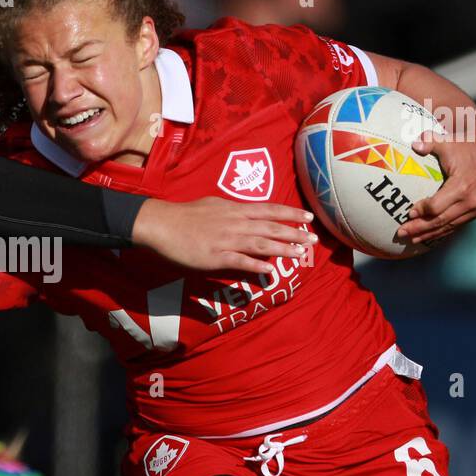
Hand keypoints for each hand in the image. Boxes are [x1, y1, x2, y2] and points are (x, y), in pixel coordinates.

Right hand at [133, 197, 317, 273]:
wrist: (162, 224)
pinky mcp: (215, 257)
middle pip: (270, 228)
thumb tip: (246, 211)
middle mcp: (235, 223)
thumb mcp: (213, 203)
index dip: (291, 213)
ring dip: (282, 250)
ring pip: (261, 244)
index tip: (308, 217)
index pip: (269, 209)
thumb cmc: (185, 214)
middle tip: (312, 240)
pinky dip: (256, 266)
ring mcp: (226, 240)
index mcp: (235, 209)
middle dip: (294, 234)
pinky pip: (239, 262)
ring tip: (300, 255)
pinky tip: (269, 271)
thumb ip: (232, 209)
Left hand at [395, 131, 475, 244]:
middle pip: (440, 221)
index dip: (420, 211)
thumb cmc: (467, 146)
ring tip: (411, 240)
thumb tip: (414, 144)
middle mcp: (471, 201)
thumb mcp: (449, 142)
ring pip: (449, 226)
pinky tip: (429, 235)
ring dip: (429, 234)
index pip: (436, 207)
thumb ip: (430, 143)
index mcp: (461, 187)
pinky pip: (459, 224)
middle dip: (419, 229)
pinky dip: (443, 230)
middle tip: (400, 233)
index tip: (408, 213)